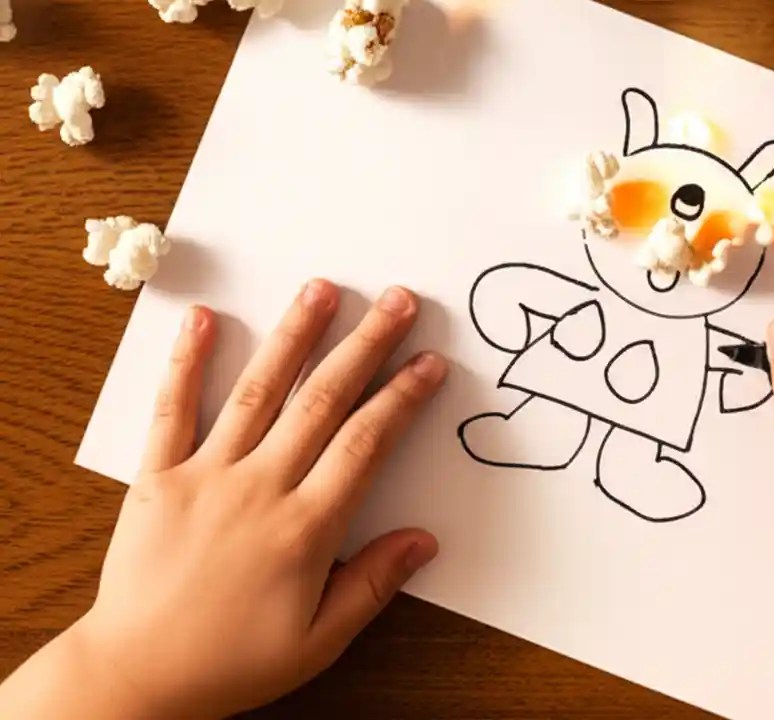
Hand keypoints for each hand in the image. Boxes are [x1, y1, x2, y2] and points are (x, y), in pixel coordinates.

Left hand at [4, 281, 448, 719]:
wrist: (136, 676)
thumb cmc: (232, 663)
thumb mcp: (319, 640)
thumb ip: (373, 585)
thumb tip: (424, 540)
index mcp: (305, 530)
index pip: (365, 445)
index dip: (402, 398)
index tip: (429, 363)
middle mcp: (259, 490)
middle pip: (323, 402)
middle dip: (366, 346)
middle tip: (398, 301)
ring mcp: (206, 477)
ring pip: (258, 392)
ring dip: (294, 336)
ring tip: (322, 289)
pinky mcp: (158, 477)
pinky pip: (172, 410)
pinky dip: (187, 362)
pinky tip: (204, 319)